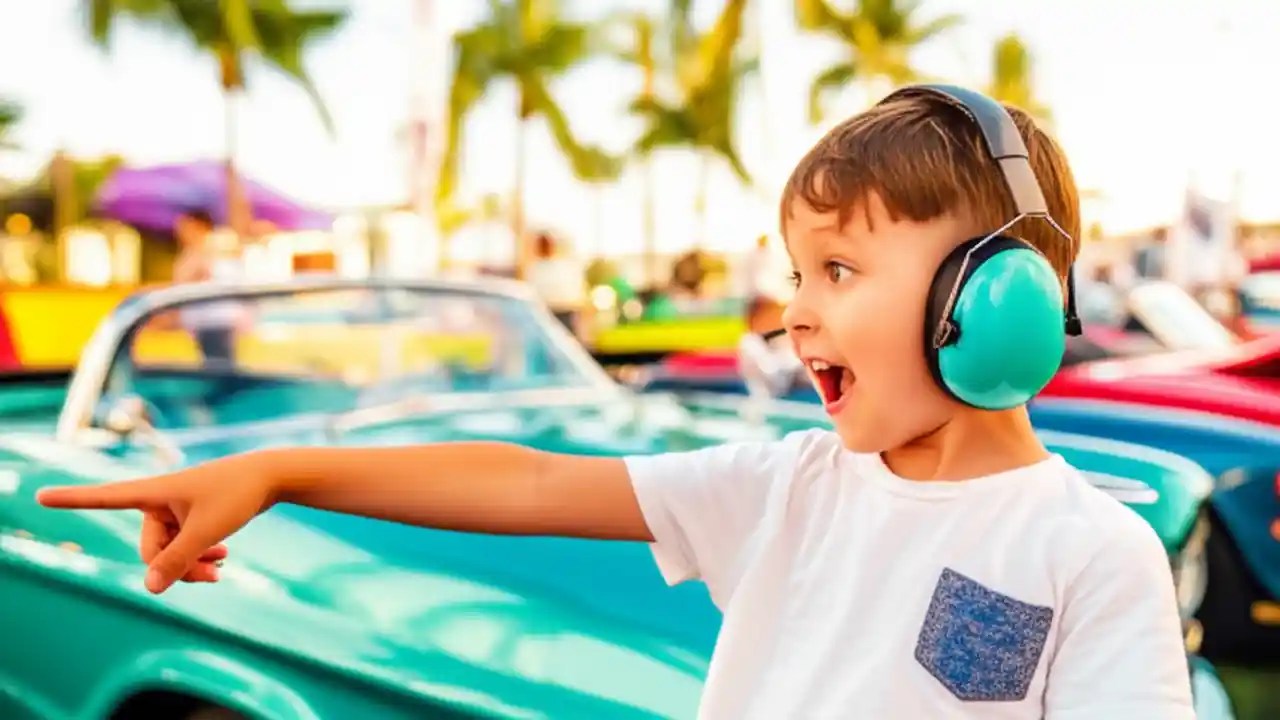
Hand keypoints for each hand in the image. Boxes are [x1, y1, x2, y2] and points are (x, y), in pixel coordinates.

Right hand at [35, 454, 275, 594]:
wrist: (273, 476)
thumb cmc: (238, 496)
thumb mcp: (207, 532)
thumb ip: (178, 561)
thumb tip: (149, 588)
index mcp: (154, 492)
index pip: (105, 497)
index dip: (73, 499)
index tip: (41, 495)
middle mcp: (160, 498)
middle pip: (150, 548)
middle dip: (176, 567)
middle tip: (212, 577)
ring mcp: (178, 507)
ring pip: (170, 550)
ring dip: (192, 564)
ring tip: (220, 569)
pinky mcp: (194, 513)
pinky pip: (184, 543)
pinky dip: (199, 555)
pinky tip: (222, 561)